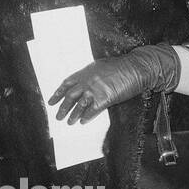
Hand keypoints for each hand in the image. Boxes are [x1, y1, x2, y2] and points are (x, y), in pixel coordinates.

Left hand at [48, 45, 180, 124]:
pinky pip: (92, 111)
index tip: (52, 101)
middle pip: (70, 96)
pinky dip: (86, 117)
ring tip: (69, 122)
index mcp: (85, 71)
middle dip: (63, 108)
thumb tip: (84, 83)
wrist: (136, 68)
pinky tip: (83, 121)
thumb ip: (90, 75)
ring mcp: (95, 90)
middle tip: (58, 116)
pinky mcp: (105, 99)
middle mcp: (87, 81)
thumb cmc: (121, 66)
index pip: (66, 83)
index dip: (58, 93)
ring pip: (79, 106)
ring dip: (73, 115)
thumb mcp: (101, 66)